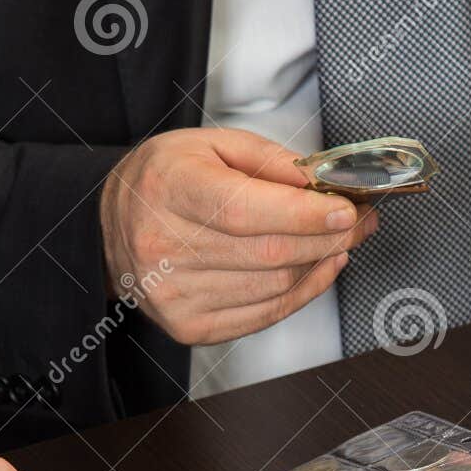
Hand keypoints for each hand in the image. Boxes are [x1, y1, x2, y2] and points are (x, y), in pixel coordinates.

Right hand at [101, 127, 378, 344]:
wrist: (112, 225)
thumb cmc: (163, 180)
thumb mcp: (210, 144)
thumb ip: (268, 160)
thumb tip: (320, 184)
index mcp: (170, 190)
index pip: (247, 212)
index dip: (306, 215)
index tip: (345, 210)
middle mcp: (165, 247)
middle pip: (270, 254)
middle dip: (329, 238)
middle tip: (358, 222)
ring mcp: (175, 295)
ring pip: (275, 286)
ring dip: (320, 264)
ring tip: (337, 241)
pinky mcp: (189, 326)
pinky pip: (264, 314)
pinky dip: (301, 292)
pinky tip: (316, 268)